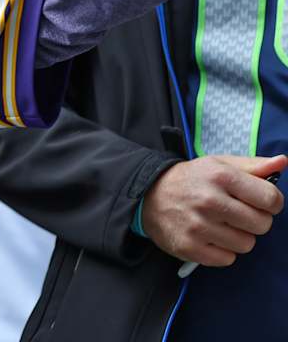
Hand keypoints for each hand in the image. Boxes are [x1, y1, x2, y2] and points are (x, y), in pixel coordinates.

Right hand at [142, 154, 286, 266]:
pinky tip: (210, 237)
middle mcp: (209, 201)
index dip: (271, 203)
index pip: (271, 199)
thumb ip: (254, 166)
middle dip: (255, 221)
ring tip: (221, 225)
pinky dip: (222, 251)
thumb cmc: (192, 179)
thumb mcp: (219, 165)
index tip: (258, 202)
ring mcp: (198, 226)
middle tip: (237, 214)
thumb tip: (283, 162)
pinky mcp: (189, 247)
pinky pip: (228, 259)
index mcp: (221, 177)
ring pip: (247, 244)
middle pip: (262, 225)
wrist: (148, 195)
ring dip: (239, 237)